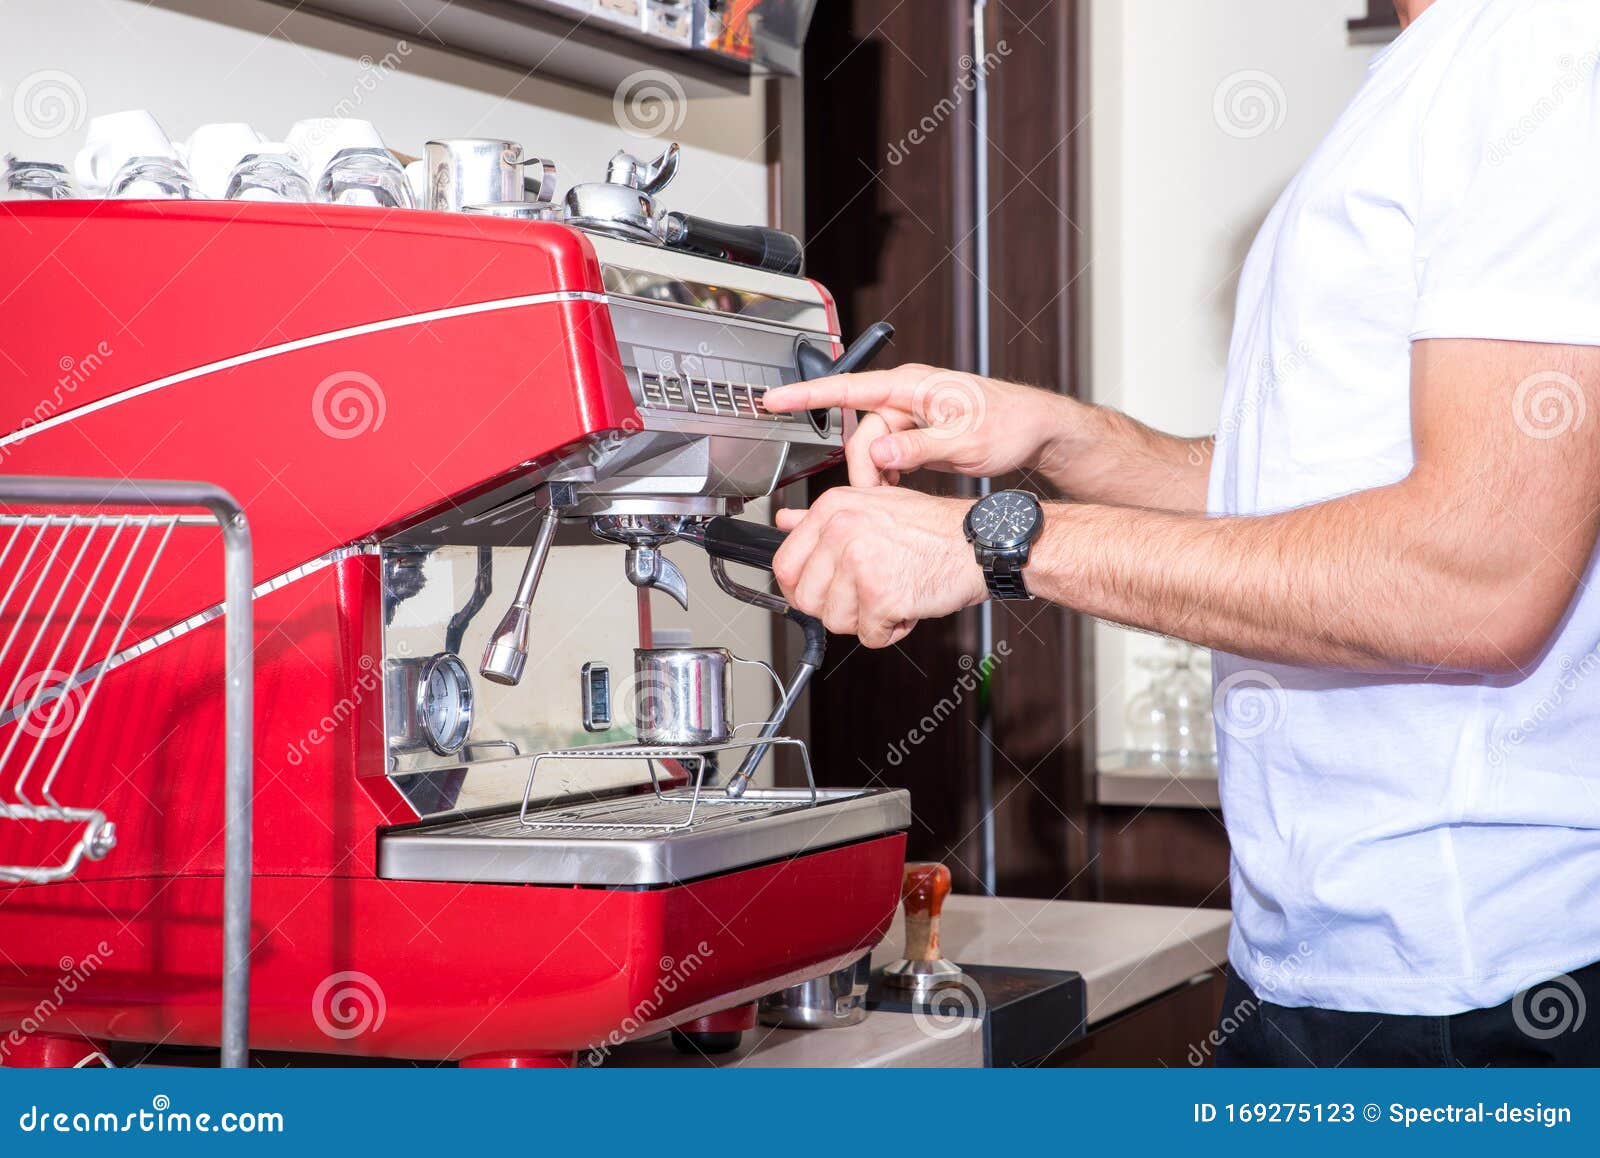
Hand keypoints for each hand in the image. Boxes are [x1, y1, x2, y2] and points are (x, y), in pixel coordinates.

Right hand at [762, 363, 1072, 486]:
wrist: (1036, 428)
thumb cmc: (1010, 424)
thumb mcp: (964, 442)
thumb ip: (917, 448)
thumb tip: (878, 453)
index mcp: (912, 386)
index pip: (847, 388)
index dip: (806, 395)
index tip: (774, 400)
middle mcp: (907, 395)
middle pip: (861, 434)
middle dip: (865, 468)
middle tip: (880, 496)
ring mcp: (911, 412)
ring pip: (873, 449)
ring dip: (879, 475)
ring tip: (899, 493)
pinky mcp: (917, 430)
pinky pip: (888, 453)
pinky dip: (890, 474)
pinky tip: (903, 488)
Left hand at [772, 487, 987, 647]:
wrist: (978, 542)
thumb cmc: (932, 528)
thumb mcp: (871, 507)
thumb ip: (822, 519)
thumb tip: (784, 520)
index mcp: (832, 509)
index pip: (785, 566)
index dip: (801, 589)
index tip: (821, 593)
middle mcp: (841, 531)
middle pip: (807, 600)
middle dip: (837, 608)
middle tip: (867, 594)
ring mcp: (860, 563)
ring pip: (836, 622)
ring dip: (865, 620)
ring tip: (891, 594)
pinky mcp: (882, 595)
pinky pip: (869, 636)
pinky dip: (890, 631)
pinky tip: (906, 605)